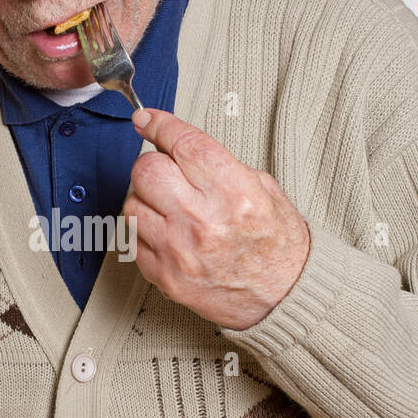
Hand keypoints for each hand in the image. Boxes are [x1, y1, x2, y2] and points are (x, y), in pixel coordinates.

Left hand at [122, 109, 309, 329]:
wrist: (285, 298)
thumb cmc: (279, 247)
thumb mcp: (266, 191)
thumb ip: (221, 167)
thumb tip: (179, 147)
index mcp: (234, 193)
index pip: (183, 144)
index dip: (159, 125)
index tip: (146, 119)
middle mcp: (203, 221)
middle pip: (147, 171)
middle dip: (153, 165)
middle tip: (166, 173)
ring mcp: (180, 251)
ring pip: (132, 204)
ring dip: (145, 200)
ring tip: (168, 208)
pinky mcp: (165, 277)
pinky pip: (133, 241)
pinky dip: (145, 232)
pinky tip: (166, 234)